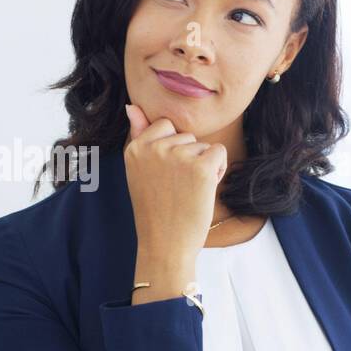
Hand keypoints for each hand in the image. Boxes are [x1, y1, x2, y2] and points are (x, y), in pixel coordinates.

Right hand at [123, 103, 227, 263]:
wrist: (165, 244)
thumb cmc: (155, 211)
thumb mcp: (139, 171)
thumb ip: (138, 135)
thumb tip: (132, 106)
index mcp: (135, 148)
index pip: (164, 126)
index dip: (172, 150)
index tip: (164, 176)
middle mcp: (153, 147)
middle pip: (186, 136)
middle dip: (188, 158)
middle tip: (175, 187)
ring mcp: (177, 155)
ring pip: (203, 145)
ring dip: (202, 166)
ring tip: (187, 191)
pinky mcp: (200, 166)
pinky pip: (218, 152)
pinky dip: (218, 170)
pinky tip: (202, 189)